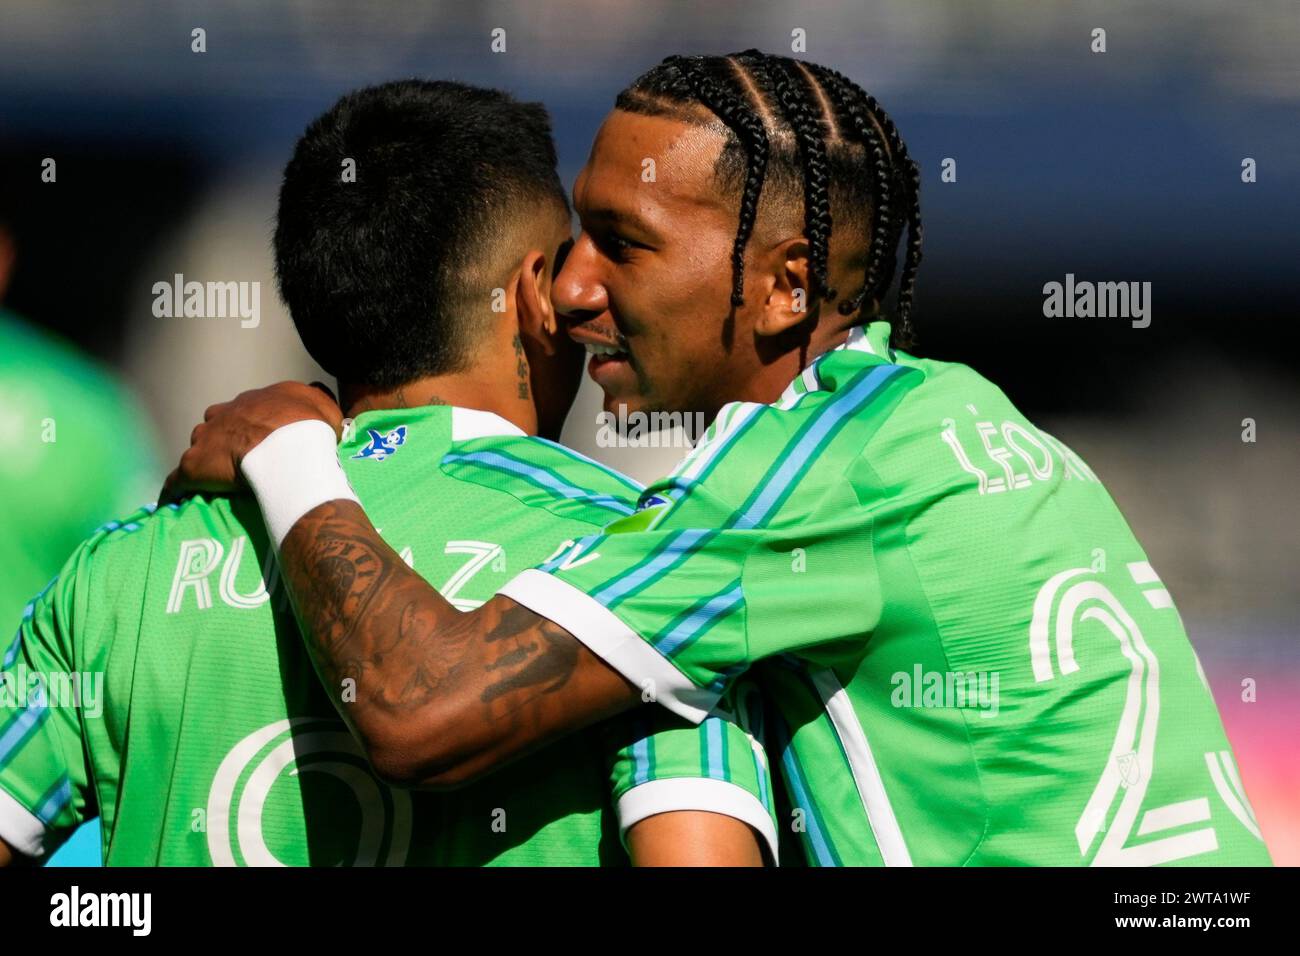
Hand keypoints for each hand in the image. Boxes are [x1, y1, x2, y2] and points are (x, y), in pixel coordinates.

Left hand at [162, 381, 342, 498]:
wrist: (286, 445)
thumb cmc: (308, 427)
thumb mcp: (325, 408)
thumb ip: (319, 405)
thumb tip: (324, 410)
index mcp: (254, 401)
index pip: (247, 410)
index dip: (254, 425)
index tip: (265, 440)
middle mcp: (224, 413)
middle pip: (217, 424)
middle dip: (224, 437)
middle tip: (242, 458)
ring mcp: (205, 439)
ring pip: (199, 446)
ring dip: (205, 459)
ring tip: (216, 480)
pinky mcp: (193, 467)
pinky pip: (177, 480)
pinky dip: (176, 490)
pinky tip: (174, 502)